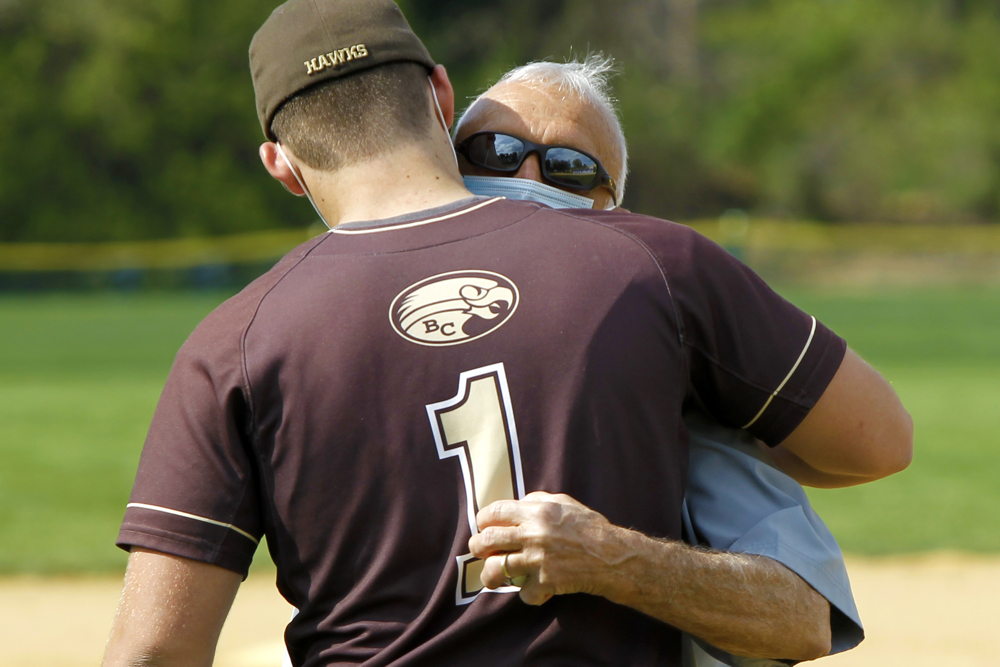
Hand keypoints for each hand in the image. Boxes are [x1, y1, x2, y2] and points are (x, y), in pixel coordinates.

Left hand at [468, 491, 630, 605]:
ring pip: (495, 569)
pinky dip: (527, 594)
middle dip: (477, 547)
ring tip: (492, 578)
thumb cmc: (590, 527)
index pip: (494, 512)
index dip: (483, 520)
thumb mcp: (564, 503)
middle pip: (487, 541)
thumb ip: (538, 500)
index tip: (483, 526)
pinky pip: (523, 593)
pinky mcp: (545, 582)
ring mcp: (537, 560)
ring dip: (490, 576)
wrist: (612, 556)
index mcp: (536, 512)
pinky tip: (534, 590)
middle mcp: (533, 535)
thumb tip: (518, 503)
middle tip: (479, 551)